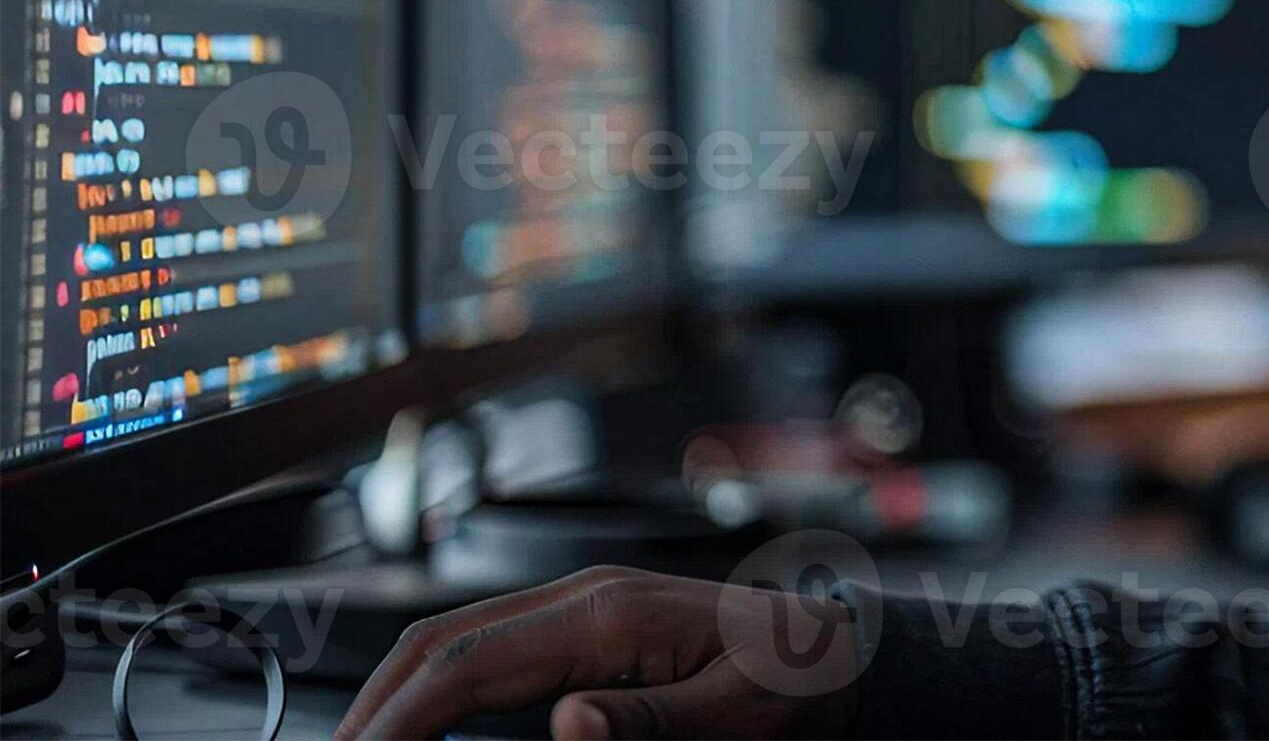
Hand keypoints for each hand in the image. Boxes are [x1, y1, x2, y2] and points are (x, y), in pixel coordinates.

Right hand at [334, 565, 865, 738]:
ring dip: (395, 694)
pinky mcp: (585, 630)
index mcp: (612, 613)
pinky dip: (435, 686)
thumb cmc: (798, 682)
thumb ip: (650, 722)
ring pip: (454, 639)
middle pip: (441, 642)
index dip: (400, 719)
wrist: (839, 653)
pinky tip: (416, 725)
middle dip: (374, 707)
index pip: (470, 663)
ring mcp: (581, 608)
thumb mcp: (737, 715)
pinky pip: (487, 650)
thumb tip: (567, 724)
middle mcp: (585, 598)